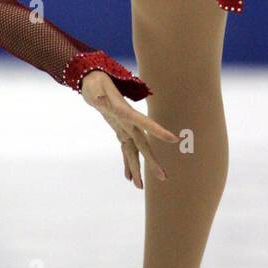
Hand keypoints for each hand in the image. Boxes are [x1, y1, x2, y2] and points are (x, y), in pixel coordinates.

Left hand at [80, 71, 178, 189]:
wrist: (94, 80)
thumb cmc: (96, 82)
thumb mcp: (95, 87)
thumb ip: (99, 95)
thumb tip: (97, 99)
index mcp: (125, 111)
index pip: (143, 122)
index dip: (157, 131)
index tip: (173, 139)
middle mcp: (128, 122)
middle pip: (142, 143)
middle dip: (152, 161)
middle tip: (163, 177)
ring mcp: (125, 127)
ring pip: (134, 151)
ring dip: (137, 168)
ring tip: (139, 187)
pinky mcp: (119, 131)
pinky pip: (125, 150)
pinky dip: (126, 163)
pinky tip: (129, 178)